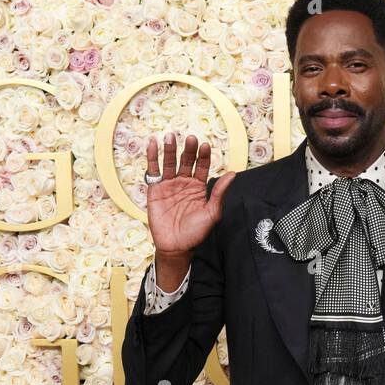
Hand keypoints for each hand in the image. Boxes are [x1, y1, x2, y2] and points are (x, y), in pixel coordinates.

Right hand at [145, 132, 236, 259]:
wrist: (176, 247)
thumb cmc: (195, 233)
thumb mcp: (212, 213)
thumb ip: (219, 193)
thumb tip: (233, 174)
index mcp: (198, 187)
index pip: (202, 166)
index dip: (203, 156)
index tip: (205, 146)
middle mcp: (184, 183)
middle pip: (186, 161)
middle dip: (188, 150)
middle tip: (190, 139)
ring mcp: (169, 185)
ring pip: (169, 162)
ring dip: (170, 149)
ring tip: (171, 137)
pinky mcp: (155, 189)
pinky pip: (153, 170)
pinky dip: (152, 157)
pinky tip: (153, 144)